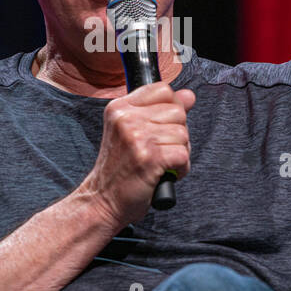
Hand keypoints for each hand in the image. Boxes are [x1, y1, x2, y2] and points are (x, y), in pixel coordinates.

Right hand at [82, 82, 195, 227]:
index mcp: (119, 108)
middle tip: (159, 150)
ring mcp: (137, 137)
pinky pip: (184, 155)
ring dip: (179, 153)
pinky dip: (180, 169)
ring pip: (183, 134)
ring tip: (160, 164)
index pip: (163, 89)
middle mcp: (126, 118)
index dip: (171, 109)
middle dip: (177, 134)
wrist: (102, 201)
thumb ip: (160, 111)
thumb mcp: (132, 132)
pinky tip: (164, 174)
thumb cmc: (119, 169)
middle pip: (178, 112)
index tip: (161, 128)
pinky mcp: (149, 158)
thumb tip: (189, 95)